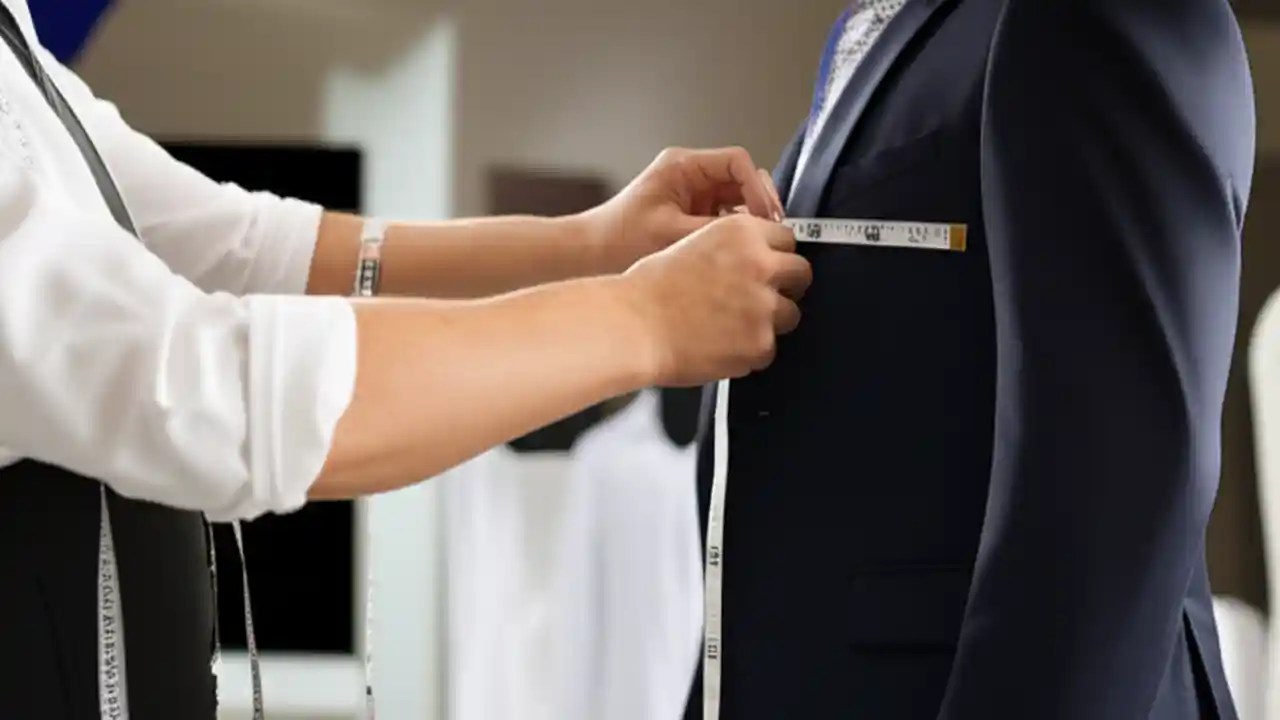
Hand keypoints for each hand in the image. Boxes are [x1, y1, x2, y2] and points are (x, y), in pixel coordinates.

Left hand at [579, 147, 785, 272]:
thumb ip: (714, 230)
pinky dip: (735, 235)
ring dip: (748, 222)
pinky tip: (738, 254)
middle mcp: (690, 176)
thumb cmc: (617, 239)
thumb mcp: (671, 234)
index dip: (758, 188)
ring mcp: (692, 196)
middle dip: (759, 206)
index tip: (766, 217)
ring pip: (737, 202)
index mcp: (683, 166)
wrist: (587, 256)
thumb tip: (754, 234)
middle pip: (743, 180)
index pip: (738, 162)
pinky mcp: (690, 217)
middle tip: (769, 234)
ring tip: (755, 247)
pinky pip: (724, 220)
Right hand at [618, 214, 810, 386]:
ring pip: (790, 315)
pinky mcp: (760, 343)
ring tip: (732, 327)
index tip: (768, 269)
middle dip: (785, 287)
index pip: (787, 239)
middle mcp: (759, 264)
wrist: (634, 326)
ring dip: (769, 322)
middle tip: (760, 299)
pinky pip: (769, 350)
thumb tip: (761, 260)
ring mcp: (763, 306)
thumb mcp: (693, 244)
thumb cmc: (650, 289)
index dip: (775, 257)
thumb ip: (734, 249)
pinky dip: (750, 352)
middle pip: (801, 274)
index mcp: (741, 232)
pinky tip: (721, 345)